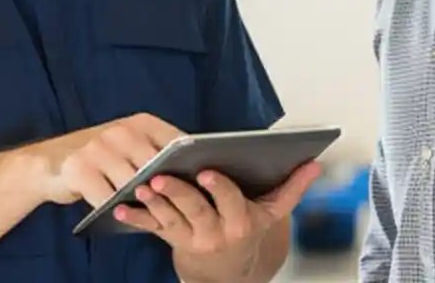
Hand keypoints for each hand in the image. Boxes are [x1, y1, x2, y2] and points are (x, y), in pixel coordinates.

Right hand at [33, 113, 183, 206]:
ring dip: (142, 203)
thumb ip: (156, 153)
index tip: (201, 183)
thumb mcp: (129, 147)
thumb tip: (196, 174)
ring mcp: (98, 148)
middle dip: (166, 188)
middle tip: (178, 207)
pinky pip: (108, 199)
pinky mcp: (79, 169)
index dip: (190, 165)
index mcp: (141, 122)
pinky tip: (122, 215)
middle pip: (157, 167)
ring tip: (151, 213)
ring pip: (134, 186)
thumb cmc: (100, 159)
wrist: (48, 163)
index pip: (178, 143)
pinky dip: (117, 210)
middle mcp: (120, 130)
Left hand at [114, 161, 321, 261]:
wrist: (229, 270)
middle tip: (160, 175)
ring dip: (154, 203)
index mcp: (242, 220)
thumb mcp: (273, 212)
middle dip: (178, 192)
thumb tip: (316, 162)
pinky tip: (118, 208)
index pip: (230, 201)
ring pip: (170, 220)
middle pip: (196, 210)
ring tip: (140, 186)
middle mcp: (216, 232)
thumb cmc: (250, 228)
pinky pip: (150, 228)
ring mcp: (191, 238)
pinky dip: (134, 218)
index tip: (206, 171)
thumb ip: (293, 187)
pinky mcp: (171, 239)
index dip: (218, 188)